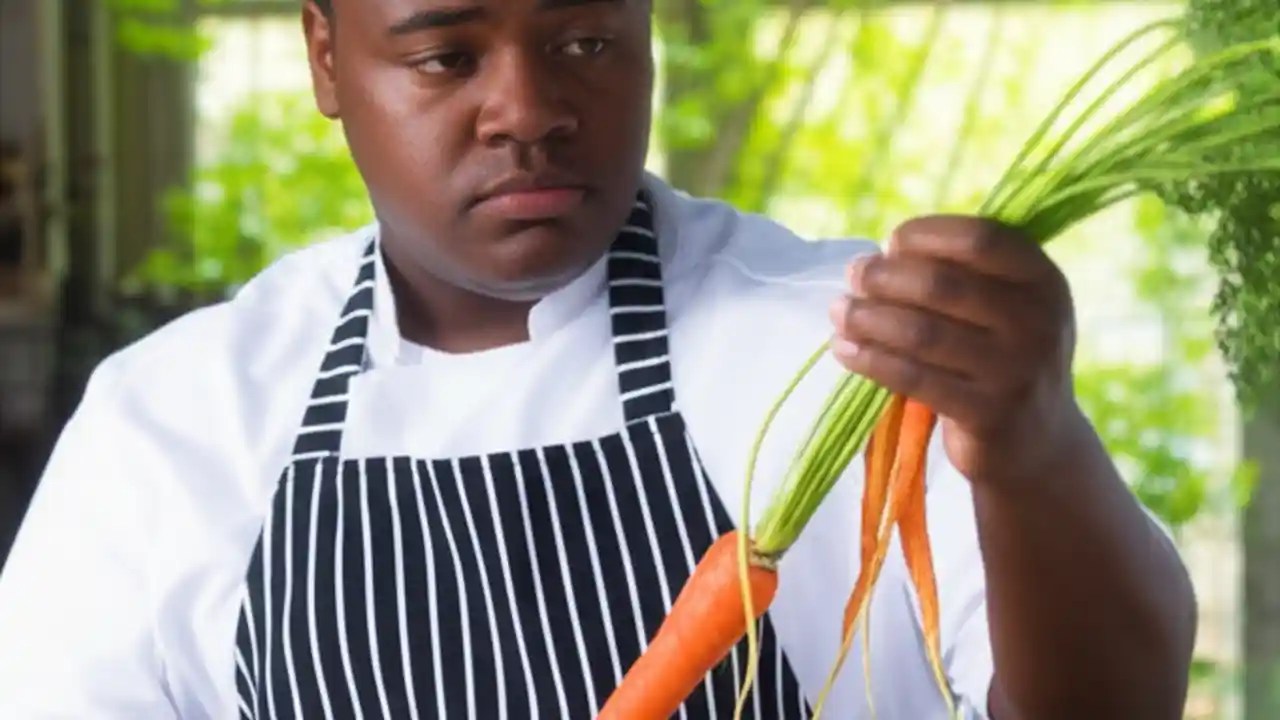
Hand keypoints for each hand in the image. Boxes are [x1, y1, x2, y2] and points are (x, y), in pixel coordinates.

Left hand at [828, 215, 1086, 486]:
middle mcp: (1037, 322)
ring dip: (868, 318)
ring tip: (840, 312)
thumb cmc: (1002, 358)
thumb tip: (884, 254)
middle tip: (854, 277)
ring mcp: (1014, 370)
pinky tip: (845, 349)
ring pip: (920, 332)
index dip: (926, 235)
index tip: (890, 243)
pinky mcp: (988, 414)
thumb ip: (963, 274)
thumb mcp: (1007, 307)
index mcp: (1043, 280)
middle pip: (940, 284)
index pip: (979, 239)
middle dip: (884, 276)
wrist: (1038, 442)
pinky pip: (914, 377)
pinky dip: (871, 359)